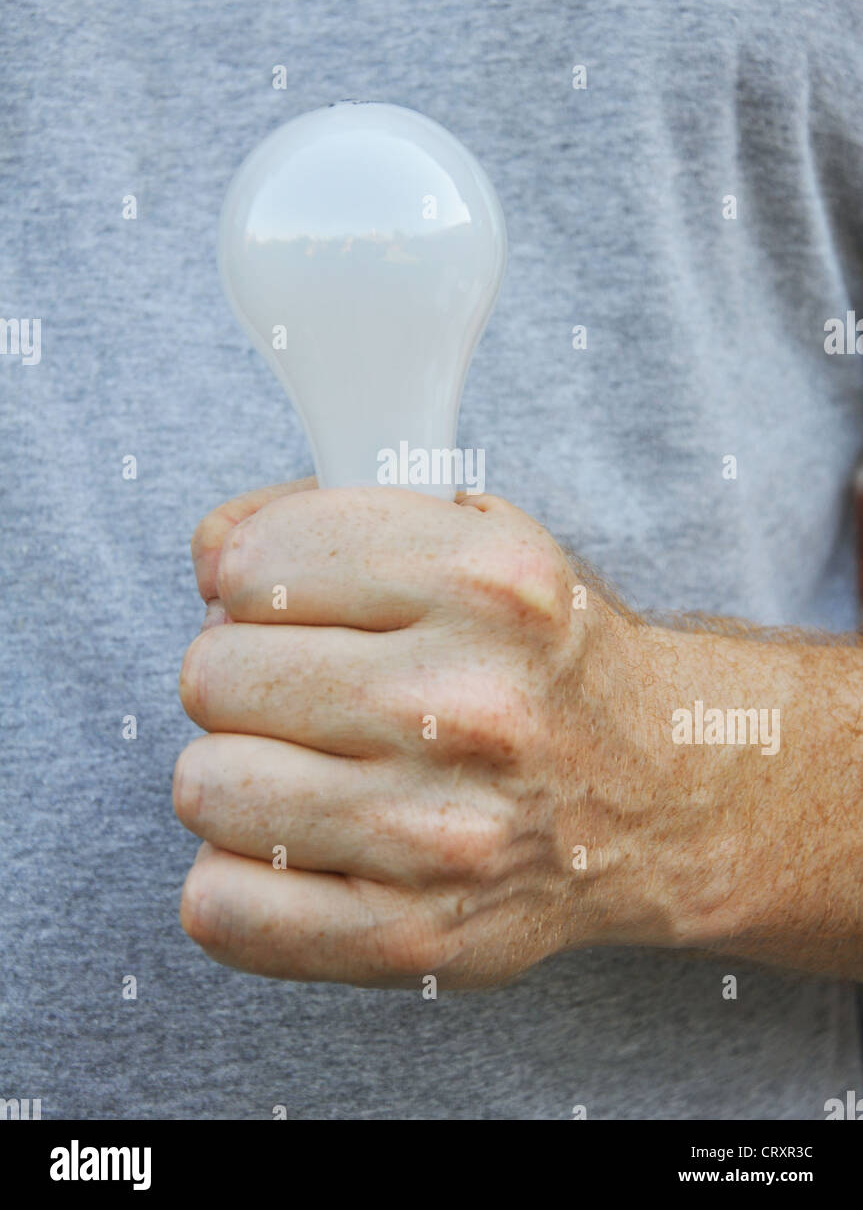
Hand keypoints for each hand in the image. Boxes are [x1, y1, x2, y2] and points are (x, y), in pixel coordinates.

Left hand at [174, 482, 751, 987]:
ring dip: (236, 774)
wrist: (660, 793)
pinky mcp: (416, 937)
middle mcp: (468, 704)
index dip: (247, 580)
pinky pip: (224, 908)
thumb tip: (210, 552)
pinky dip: (236, 878)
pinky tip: (299, 847)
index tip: (282, 603)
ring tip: (306, 767)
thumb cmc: (539, 660)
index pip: (251, 562)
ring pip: (206, 787)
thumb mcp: (472, 539)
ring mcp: (443, 832)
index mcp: (486, 580)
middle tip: (300, 693)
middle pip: (214, 675)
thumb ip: (324, 515)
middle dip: (242, 676)